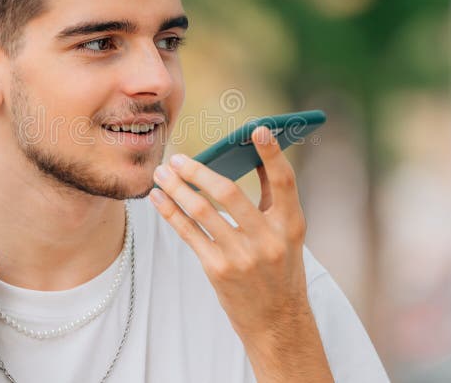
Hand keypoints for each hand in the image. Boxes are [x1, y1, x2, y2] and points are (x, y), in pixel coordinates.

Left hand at [150, 125, 308, 340]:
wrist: (276, 321)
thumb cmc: (280, 269)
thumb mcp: (288, 234)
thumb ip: (274, 196)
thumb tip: (255, 153)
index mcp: (291, 225)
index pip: (285, 181)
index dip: (272, 153)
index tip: (257, 129)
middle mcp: (269, 240)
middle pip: (230, 193)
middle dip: (199, 172)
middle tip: (178, 157)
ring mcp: (242, 257)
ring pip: (202, 212)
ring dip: (177, 188)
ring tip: (162, 172)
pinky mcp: (218, 270)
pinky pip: (188, 234)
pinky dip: (171, 212)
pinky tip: (158, 197)